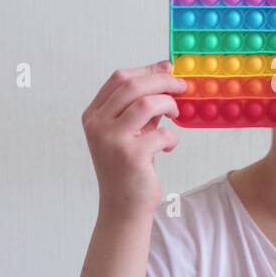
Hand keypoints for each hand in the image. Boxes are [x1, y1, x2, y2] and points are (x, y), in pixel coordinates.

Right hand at [81, 60, 186, 219]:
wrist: (123, 206)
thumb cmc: (129, 166)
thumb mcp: (131, 130)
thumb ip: (143, 103)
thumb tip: (165, 70)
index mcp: (94, 115)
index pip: (120, 79)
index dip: (147, 70)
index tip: (168, 70)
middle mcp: (97, 125)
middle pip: (132, 85)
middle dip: (162, 81)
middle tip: (181, 87)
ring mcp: (112, 140)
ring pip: (147, 103)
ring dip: (168, 105)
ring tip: (174, 116)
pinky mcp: (130, 156)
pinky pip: (161, 133)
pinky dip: (171, 137)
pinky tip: (168, 146)